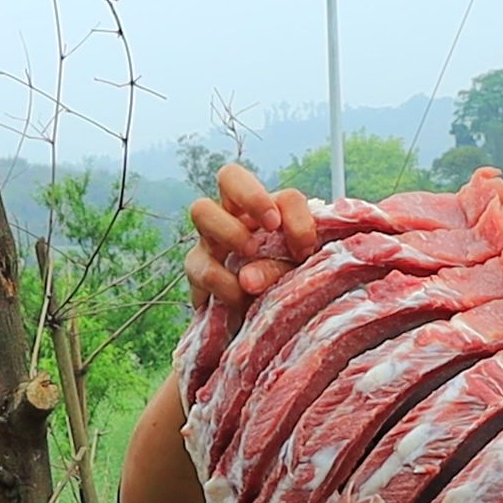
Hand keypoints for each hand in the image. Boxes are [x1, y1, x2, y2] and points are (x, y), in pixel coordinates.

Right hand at [185, 163, 317, 308]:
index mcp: (275, 217)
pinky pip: (200, 265)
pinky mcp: (197, 269)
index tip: (305, 249)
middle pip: (230, 176)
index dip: (297, 218)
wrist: (262, 327)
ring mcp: (213, 239)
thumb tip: (248, 279)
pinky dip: (222, 284)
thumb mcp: (294, 280)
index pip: (287, 198)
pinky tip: (239, 301)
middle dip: (252, 197)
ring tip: (250, 260)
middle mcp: (239, 217)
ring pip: (202, 209)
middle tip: (272, 228)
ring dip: (229, 232)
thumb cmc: (285, 293)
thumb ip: (282, 271)